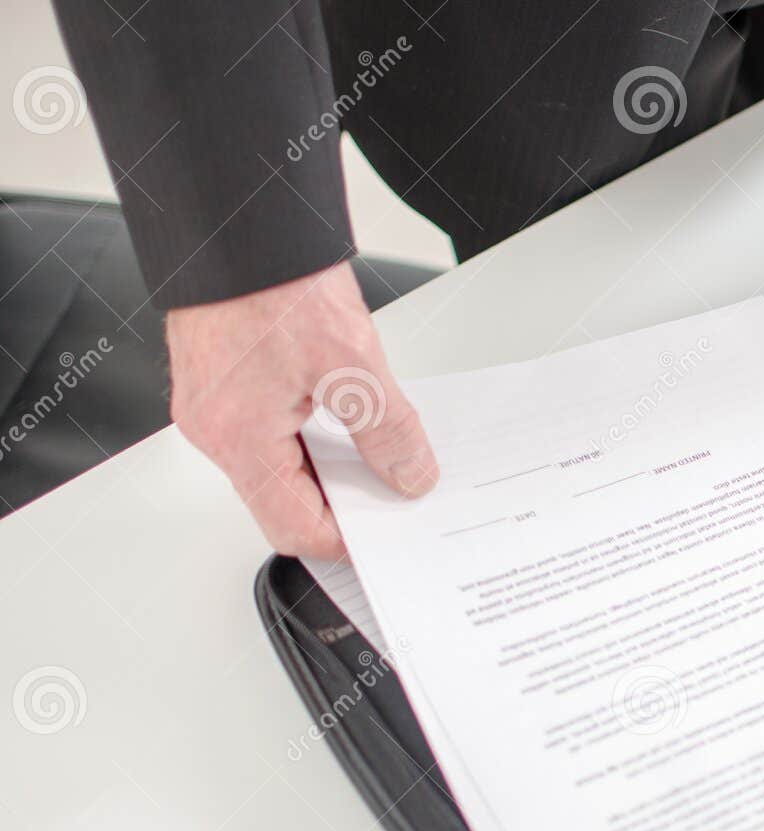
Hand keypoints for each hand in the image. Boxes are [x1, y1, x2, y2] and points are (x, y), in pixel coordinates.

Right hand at [167, 262, 438, 558]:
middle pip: (285, 501)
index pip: (294, 528)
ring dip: (330, 466)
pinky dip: (312, 434)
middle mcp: (214, 428)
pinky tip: (350, 417)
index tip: (387, 536)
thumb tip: (409, 475)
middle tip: (395, 492)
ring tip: (382, 451)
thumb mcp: (352, 363)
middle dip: (343, 502)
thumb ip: (386, 430)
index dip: (346, 541)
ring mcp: (214, 403)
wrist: (237, 215)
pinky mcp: (222, 379)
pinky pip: (270, 431)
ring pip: (279, 465)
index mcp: (237, 438)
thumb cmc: (274, 278)